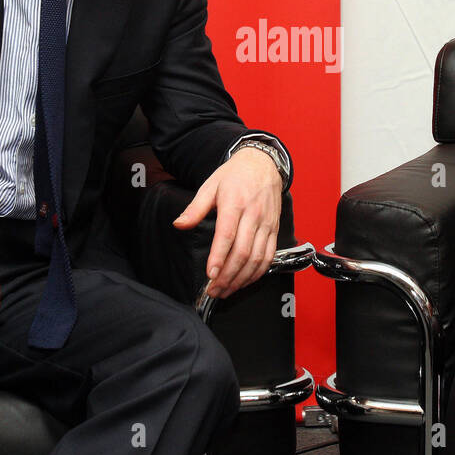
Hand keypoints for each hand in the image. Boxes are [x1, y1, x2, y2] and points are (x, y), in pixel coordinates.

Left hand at [173, 146, 281, 298]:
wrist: (263, 163)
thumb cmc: (235, 175)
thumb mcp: (210, 185)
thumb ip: (195, 208)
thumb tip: (179, 224)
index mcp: (235, 203)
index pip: (227, 235)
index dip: (219, 257)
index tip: (211, 274)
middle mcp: (253, 215)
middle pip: (243, 252)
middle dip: (228, 275)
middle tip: (214, 290)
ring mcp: (266, 224)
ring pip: (257, 258)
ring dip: (242, 279)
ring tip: (226, 290)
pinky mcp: (275, 230)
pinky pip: (269, 256)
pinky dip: (258, 273)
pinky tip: (244, 281)